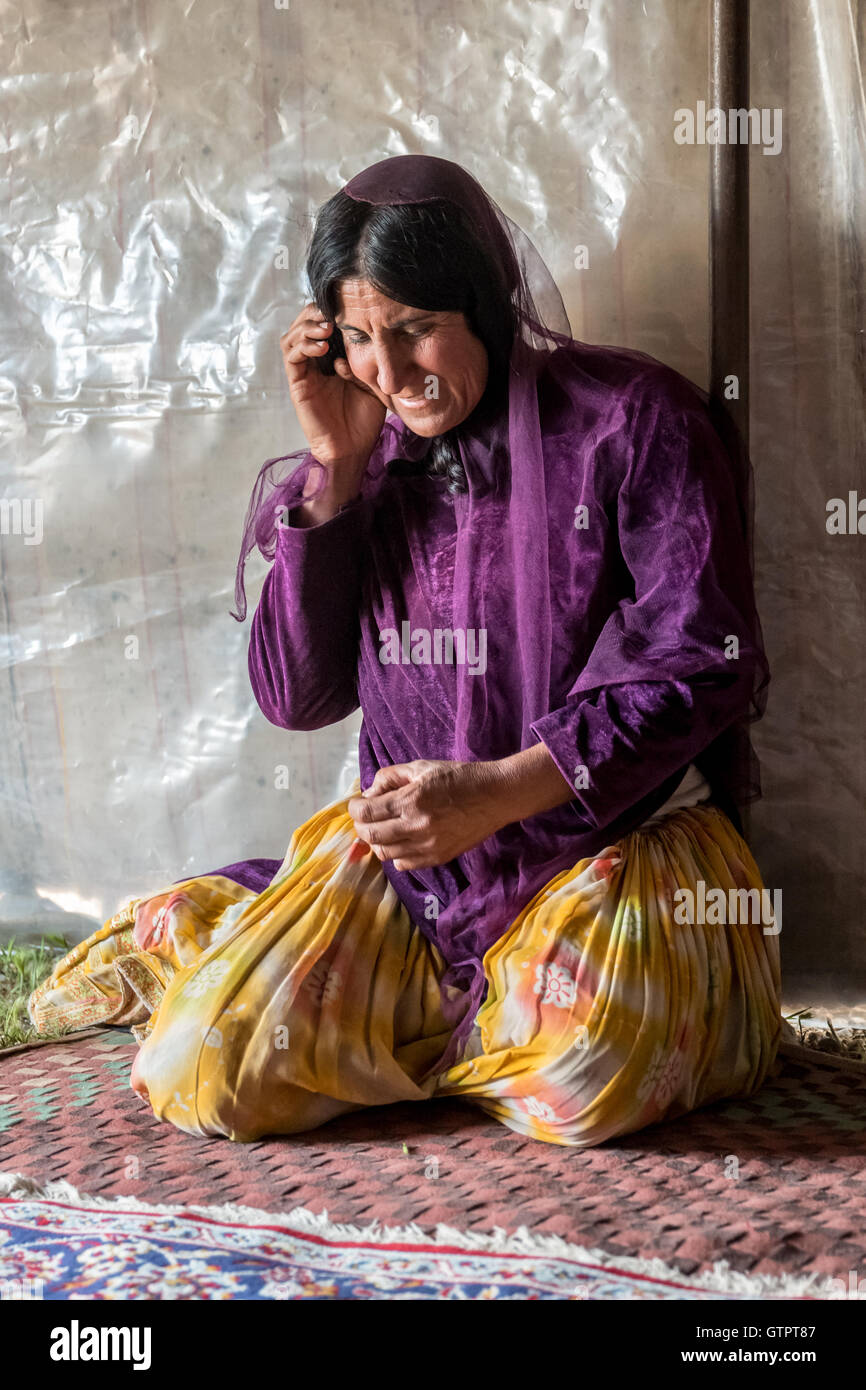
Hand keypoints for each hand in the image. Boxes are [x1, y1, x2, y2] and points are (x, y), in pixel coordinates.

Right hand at [280, 302, 386, 472]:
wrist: (353, 450)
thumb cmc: (365, 421)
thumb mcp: (373, 382)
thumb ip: (366, 359)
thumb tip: (358, 336)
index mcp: (332, 360)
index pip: (322, 326)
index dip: (330, 312)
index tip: (348, 306)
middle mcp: (315, 364)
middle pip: (303, 325)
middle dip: (315, 313)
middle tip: (332, 312)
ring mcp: (304, 373)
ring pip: (292, 336)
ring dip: (307, 326)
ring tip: (327, 327)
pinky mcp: (298, 385)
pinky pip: (292, 357)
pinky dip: (303, 346)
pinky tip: (323, 346)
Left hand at [347, 759, 505, 870]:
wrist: (495, 796)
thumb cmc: (459, 777)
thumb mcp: (422, 767)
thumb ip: (390, 777)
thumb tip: (369, 794)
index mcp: (411, 800)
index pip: (366, 812)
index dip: (355, 809)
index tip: (356, 804)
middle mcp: (416, 826)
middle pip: (371, 836)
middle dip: (361, 826)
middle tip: (365, 817)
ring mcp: (427, 846)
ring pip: (385, 853)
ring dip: (377, 842)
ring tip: (382, 829)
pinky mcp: (438, 858)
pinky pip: (404, 864)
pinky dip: (395, 855)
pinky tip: (401, 841)